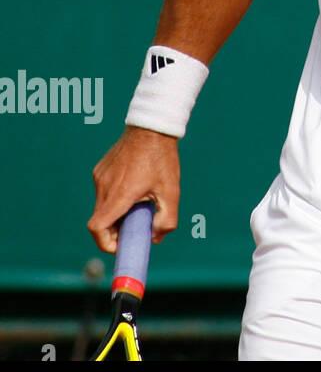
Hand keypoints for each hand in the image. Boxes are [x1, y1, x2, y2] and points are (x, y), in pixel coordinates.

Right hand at [87, 126, 180, 249]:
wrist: (152, 127)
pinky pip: (104, 191)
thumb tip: (155, 238)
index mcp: (119, 194)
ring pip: (102, 205)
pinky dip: (114, 198)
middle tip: (134, 228)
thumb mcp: (172, 191)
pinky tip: (134, 188)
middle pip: (100, 220)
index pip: (97, 228)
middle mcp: (104, 187)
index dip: (105, 243)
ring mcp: (100, 177)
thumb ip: (166, 219)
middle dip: (115, 230)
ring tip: (138, 204)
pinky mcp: (100, 170)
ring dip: (116, 212)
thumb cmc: (163, 158)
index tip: (120, 245)